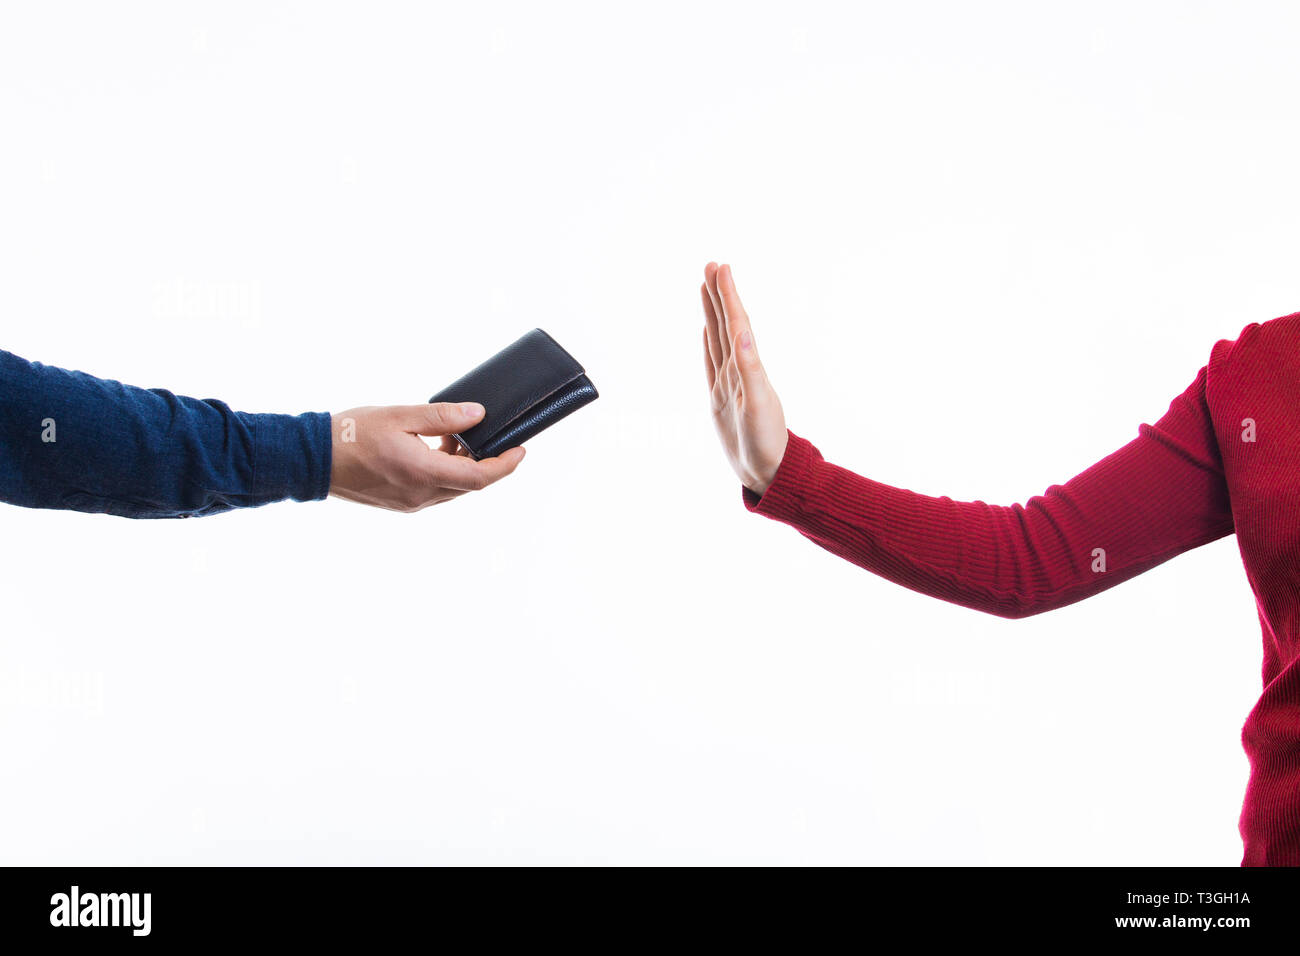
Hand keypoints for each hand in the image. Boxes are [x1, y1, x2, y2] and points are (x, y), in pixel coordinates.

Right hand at [329, 403, 524, 511]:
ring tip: (456, 437)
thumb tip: (477, 415)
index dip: (506, 466)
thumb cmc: (351, 433)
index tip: (520, 450)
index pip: (481, 478)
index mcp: (424, 473)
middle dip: (486, 462)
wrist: (311, 460)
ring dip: (462, 466)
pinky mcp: (400, 504)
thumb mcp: (400, 415)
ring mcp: (410, 503)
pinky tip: (434, 449)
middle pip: (470, 485)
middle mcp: (421, 495)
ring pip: (452, 489)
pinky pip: (434, 491)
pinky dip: (444, 472)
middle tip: (491, 437)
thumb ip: (442, 417)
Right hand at [701, 262, 787, 495]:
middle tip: (711, 265)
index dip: (728, 295)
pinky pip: (712, 361)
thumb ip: (750, 368)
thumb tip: (743, 331)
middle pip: (726, 324)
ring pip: (719, 338)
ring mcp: (729, 382)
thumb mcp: (758, 404)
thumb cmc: (765, 442)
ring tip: (706, 288)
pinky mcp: (720, 397)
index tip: (721, 267)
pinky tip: (707, 330)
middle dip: (719, 295)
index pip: (736, 323)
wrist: (766, 472)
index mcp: (748, 368)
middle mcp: (738, 370)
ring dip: (713, 312)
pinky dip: (709, 342)